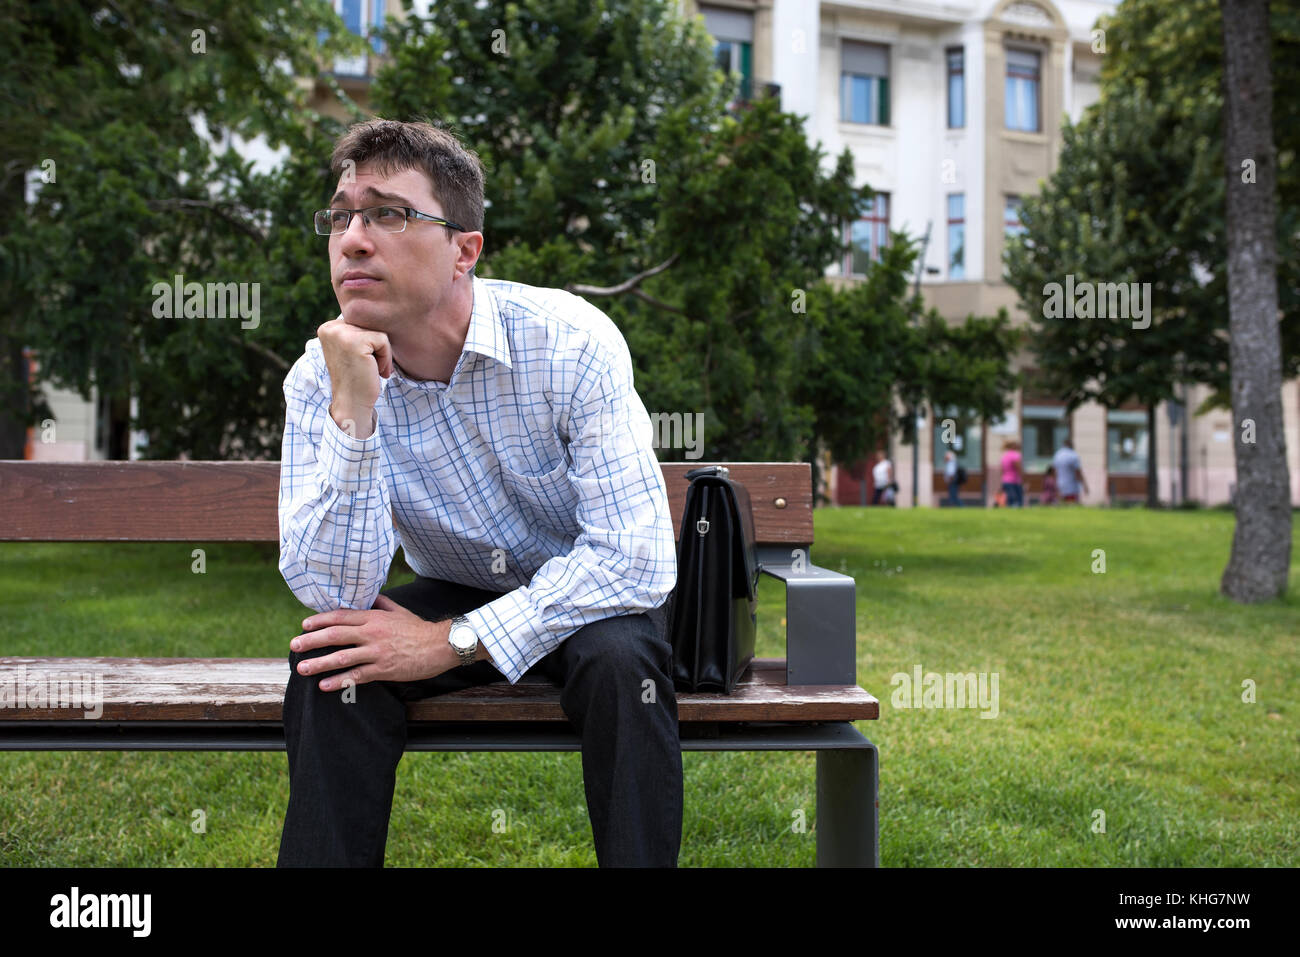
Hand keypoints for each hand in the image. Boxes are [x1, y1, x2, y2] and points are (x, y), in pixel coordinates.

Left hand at [290, 594, 458, 691]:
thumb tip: (366, 597)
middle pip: (335, 635)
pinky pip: (357, 676)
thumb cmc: (419, 628)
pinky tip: (325, 686)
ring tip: (302, 668)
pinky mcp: (384, 669)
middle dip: (312, 640)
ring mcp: (377, 652)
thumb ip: (380, 603)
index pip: (341, 616)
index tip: (304, 625)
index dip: (320, 620)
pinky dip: (339, 681)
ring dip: (319, 663)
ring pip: (342, 657)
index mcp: (374, 617)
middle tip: (294, 646)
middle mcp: (372, 633)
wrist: (440, 645)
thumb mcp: (398, 611)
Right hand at [317, 315, 391, 436]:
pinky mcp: (355, 342)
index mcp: (329, 328)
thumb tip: (379, 312)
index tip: (359, 362)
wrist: (352, 404)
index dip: (369, 344)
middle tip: (365, 368)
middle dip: (376, 349)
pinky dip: (385, 358)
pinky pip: (384, 341)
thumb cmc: (358, 378)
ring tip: (368, 369)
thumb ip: (358, 331)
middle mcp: (331, 328)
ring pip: (380, 334)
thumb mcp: (352, 349)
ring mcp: (341, 334)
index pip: (363, 323)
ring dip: (382, 355)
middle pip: (372, 326)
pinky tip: (373, 371)